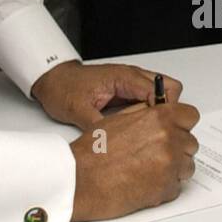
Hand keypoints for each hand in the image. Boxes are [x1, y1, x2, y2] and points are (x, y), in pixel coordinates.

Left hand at [32, 59, 183, 132]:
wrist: (51, 80)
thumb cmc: (63, 88)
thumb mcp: (77, 109)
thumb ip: (97, 125)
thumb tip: (110, 144)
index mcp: (124, 77)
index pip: (162, 90)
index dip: (164, 113)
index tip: (157, 130)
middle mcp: (131, 77)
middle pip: (170, 89)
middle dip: (169, 112)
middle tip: (154, 131)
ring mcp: (130, 84)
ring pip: (161, 95)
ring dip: (158, 114)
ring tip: (145, 132)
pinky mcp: (126, 92)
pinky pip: (147, 101)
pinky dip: (148, 114)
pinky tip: (137, 129)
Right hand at [69, 100, 199, 221]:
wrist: (82, 179)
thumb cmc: (93, 151)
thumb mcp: (118, 119)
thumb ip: (144, 114)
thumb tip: (158, 112)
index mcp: (158, 118)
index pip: (191, 115)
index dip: (182, 122)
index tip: (175, 128)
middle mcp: (168, 139)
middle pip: (191, 142)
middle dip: (178, 147)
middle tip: (156, 152)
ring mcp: (170, 166)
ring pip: (187, 166)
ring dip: (174, 168)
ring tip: (148, 169)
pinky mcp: (167, 189)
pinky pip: (177, 186)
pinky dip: (164, 186)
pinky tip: (144, 182)